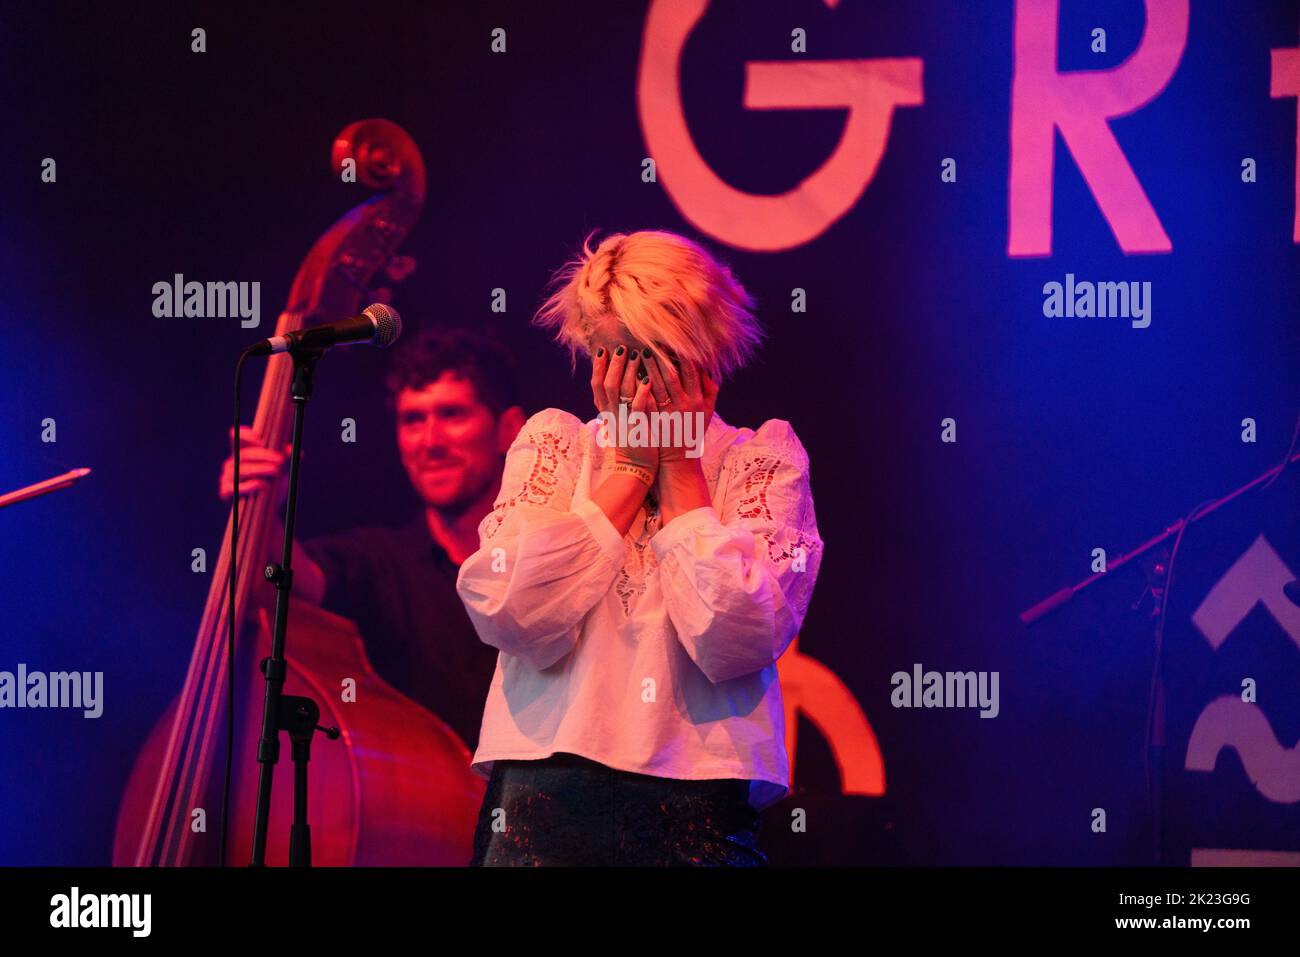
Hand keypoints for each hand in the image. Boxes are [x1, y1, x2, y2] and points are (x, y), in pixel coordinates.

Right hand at [219, 426, 292, 504]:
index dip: (245, 435)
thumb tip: (293, 450)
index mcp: (243, 453)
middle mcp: (232, 463)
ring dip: (259, 469)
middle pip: (244, 454)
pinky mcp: (225, 492)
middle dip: (264, 456)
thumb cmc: (274, 484)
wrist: (268, 509)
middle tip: (280, 460)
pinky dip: (247, 486)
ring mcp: (227, 477)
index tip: (260, 438)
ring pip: (240, 470)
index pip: (237, 437)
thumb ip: (286, 458)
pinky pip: (234, 488)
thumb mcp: (282, 470)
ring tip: (275, 470)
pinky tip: (260, 484)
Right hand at [590, 344, 657, 473]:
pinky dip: (641, 393)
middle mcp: (611, 414)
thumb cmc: (633, 439)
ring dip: (627, 372)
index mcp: (606, 411)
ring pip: (619, 392)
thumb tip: (620, 379)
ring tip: (635, 355)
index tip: (603, 350)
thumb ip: (619, 401)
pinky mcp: (636, 429)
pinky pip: (636, 408)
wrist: (637, 467)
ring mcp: (622, 421)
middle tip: (621, 347)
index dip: (598, 367)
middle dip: (613, 364)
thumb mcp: (620, 419)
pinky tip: (648, 380)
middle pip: (606, 384)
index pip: (596, 385)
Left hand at [641, 348, 718, 464]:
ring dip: (647, 368)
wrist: (678, 459)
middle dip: (661, 357)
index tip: (673, 340)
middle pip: (671, 375)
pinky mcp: (652, 422)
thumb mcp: (707, 412)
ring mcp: (667, 414)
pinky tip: (630, 374)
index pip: (691, 371)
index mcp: (697, 401)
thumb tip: (706, 366)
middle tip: (651, 341)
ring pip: (656, 386)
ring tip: (637, 352)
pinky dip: (637, 387)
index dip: (682, 354)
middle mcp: (683, 406)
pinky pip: (644, 400)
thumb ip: (710, 389)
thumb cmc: (692, 431)